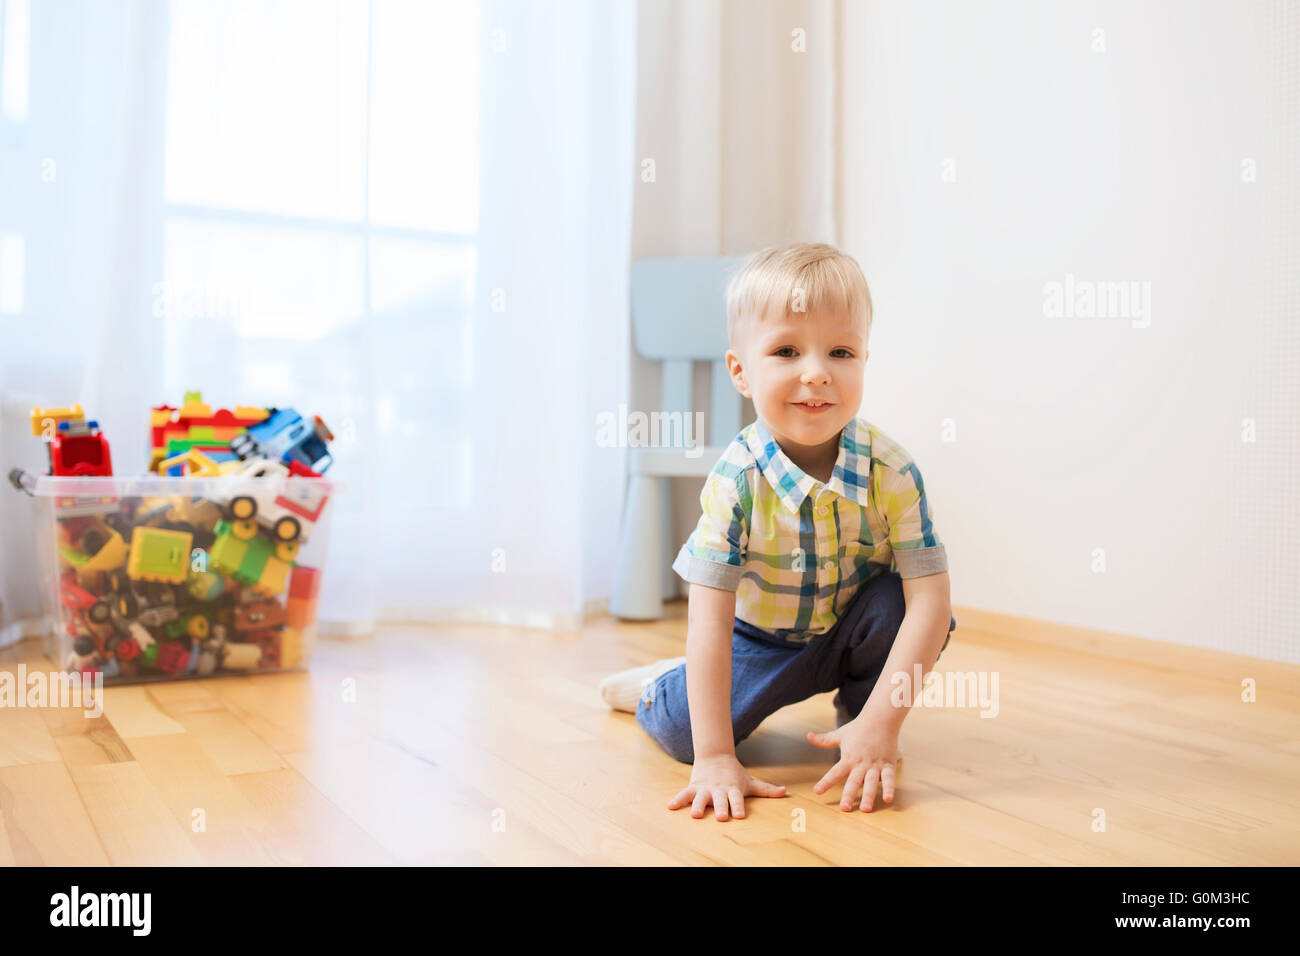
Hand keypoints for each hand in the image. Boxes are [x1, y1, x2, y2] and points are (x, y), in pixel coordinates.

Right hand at [668, 753, 786, 820]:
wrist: (715, 756)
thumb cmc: (734, 774)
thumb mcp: (749, 781)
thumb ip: (766, 789)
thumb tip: (785, 792)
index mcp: (733, 789)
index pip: (737, 799)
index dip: (739, 806)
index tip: (740, 815)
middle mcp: (719, 790)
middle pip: (720, 800)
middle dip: (721, 808)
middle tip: (722, 816)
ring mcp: (705, 789)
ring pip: (701, 798)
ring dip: (699, 806)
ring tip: (695, 815)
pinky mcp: (694, 787)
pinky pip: (684, 794)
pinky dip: (677, 800)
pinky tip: (670, 807)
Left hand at [807, 718, 899, 811]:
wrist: (880, 718)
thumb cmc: (858, 728)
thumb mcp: (840, 734)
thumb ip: (824, 740)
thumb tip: (808, 736)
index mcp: (848, 758)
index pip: (835, 772)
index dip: (826, 782)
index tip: (817, 791)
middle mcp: (861, 764)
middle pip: (853, 782)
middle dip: (848, 796)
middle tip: (844, 809)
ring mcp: (875, 765)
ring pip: (871, 783)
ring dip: (868, 796)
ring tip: (865, 809)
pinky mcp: (888, 764)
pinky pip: (889, 778)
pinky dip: (889, 788)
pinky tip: (889, 799)